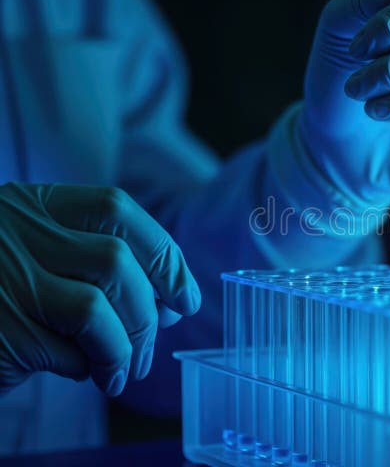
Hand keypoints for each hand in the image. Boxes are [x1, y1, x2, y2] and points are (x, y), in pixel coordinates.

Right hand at [0, 183, 199, 396]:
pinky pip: (65, 349)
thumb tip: (175, 303)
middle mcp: (12, 230)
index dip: (162, 252)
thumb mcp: (45, 257)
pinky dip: (88, 365)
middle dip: (149, 310)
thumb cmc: (2, 291)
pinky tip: (84, 373)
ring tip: (124, 371)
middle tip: (153, 346)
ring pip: (96, 306)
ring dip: (125, 346)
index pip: (115, 208)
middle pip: (115, 260)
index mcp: (33, 203)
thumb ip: (103, 265)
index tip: (185, 296)